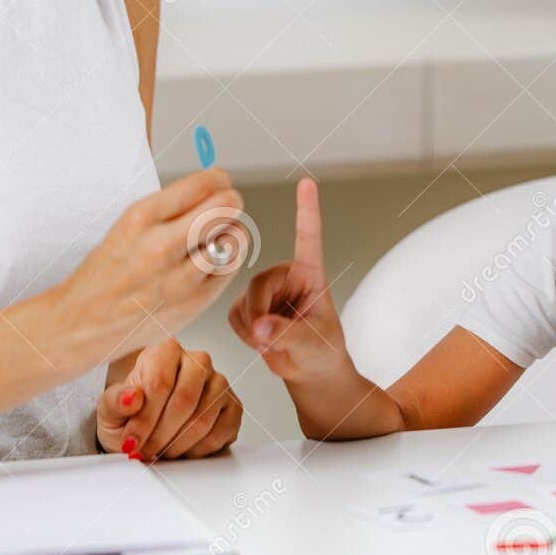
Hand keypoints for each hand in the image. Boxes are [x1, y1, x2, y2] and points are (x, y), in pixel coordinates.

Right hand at [55, 167, 249, 353]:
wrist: (84, 323)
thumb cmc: (107, 272)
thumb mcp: (127, 226)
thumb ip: (169, 208)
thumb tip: (213, 185)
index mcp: (140, 219)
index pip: (201, 184)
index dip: (218, 179)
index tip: (219, 182)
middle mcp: (160, 247)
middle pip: (224, 207)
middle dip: (230, 200)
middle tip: (226, 204)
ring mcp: (179, 278)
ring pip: (235, 238)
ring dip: (232, 231)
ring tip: (219, 234)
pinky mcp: (193, 303)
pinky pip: (230, 268)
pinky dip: (229, 258)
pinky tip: (213, 258)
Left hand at [96, 338, 241, 460]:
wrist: (148, 423)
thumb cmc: (130, 412)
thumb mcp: (110, 410)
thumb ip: (115, 402)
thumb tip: (131, 397)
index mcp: (166, 351)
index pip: (159, 383)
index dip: (144, 419)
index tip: (132, 442)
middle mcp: (198, 361)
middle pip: (184, 402)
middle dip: (161, 436)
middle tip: (147, 452)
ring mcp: (219, 383)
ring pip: (202, 420)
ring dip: (177, 446)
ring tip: (161, 452)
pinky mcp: (233, 406)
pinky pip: (220, 433)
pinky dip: (197, 450)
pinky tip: (182, 450)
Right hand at [228, 178, 350, 383]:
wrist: (309, 370)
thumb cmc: (322, 350)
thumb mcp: (314, 343)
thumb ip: (289, 333)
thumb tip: (260, 325)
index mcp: (310, 274)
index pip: (308, 238)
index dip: (306, 210)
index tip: (307, 183)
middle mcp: (284, 277)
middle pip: (258, 285)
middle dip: (260, 317)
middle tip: (271, 342)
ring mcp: (263, 291)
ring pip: (242, 302)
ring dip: (253, 330)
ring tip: (275, 343)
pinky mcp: (246, 305)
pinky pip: (233, 316)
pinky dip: (244, 334)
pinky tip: (260, 341)